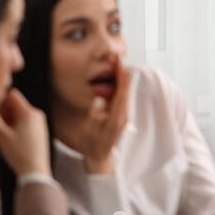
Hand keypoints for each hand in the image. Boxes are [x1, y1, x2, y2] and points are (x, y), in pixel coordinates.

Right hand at [0, 88, 49, 178]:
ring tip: (5, 135)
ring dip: (10, 120)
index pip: (12, 95)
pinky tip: (13, 138)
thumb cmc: (19, 154)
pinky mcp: (40, 130)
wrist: (35, 171)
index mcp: (29, 112)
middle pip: (16, 104)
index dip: (1, 102)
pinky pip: (26, 120)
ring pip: (20, 113)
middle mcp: (37, 114)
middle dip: (5, 112)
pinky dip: (17, 125)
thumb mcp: (1, 136)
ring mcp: (40, 122)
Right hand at [69, 58, 130, 175]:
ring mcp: (123, 115)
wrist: (100, 157)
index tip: (118, 61)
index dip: (120, 75)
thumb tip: (96, 99)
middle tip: (116, 57)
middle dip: (121, 72)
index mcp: (116, 117)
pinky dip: (119, 86)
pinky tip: (115, 79)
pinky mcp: (121, 116)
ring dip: (120, 78)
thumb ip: (92, 114)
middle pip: (125, 89)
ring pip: (124, 92)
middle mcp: (123, 115)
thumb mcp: (88, 129)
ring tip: (116, 63)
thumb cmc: (91, 144)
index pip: (121, 92)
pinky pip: (121, 97)